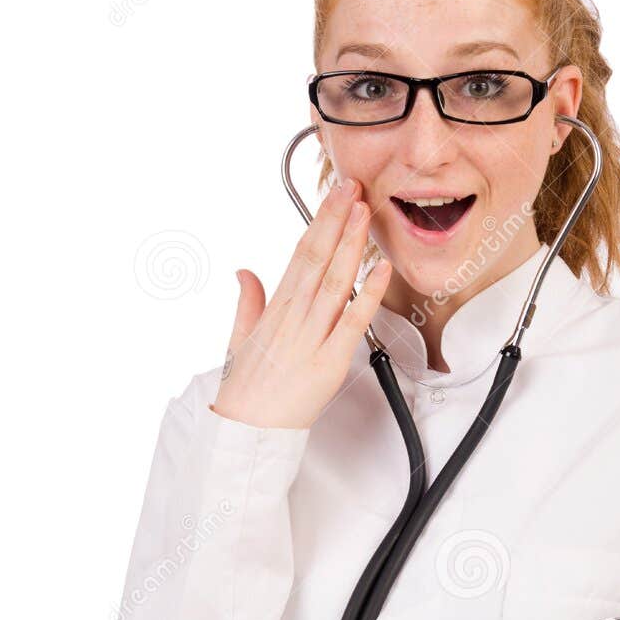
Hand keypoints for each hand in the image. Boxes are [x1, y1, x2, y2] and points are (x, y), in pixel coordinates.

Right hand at [213, 177, 391, 429]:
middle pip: (318, 259)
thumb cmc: (244, 390)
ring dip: (352, 245)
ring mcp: (312, 338)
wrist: (247, 431)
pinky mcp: (330, 362)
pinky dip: (368, 295)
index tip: (335, 196)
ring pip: (335, 282)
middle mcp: (293, 318)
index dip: (320, 222)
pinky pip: (352, 323)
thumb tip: (244, 271)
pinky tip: (381, 269)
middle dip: (337, 220)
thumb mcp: (238, 339)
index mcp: (274, 310)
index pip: (300, 254)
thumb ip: (247, 302)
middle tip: (353, 187)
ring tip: (365, 213)